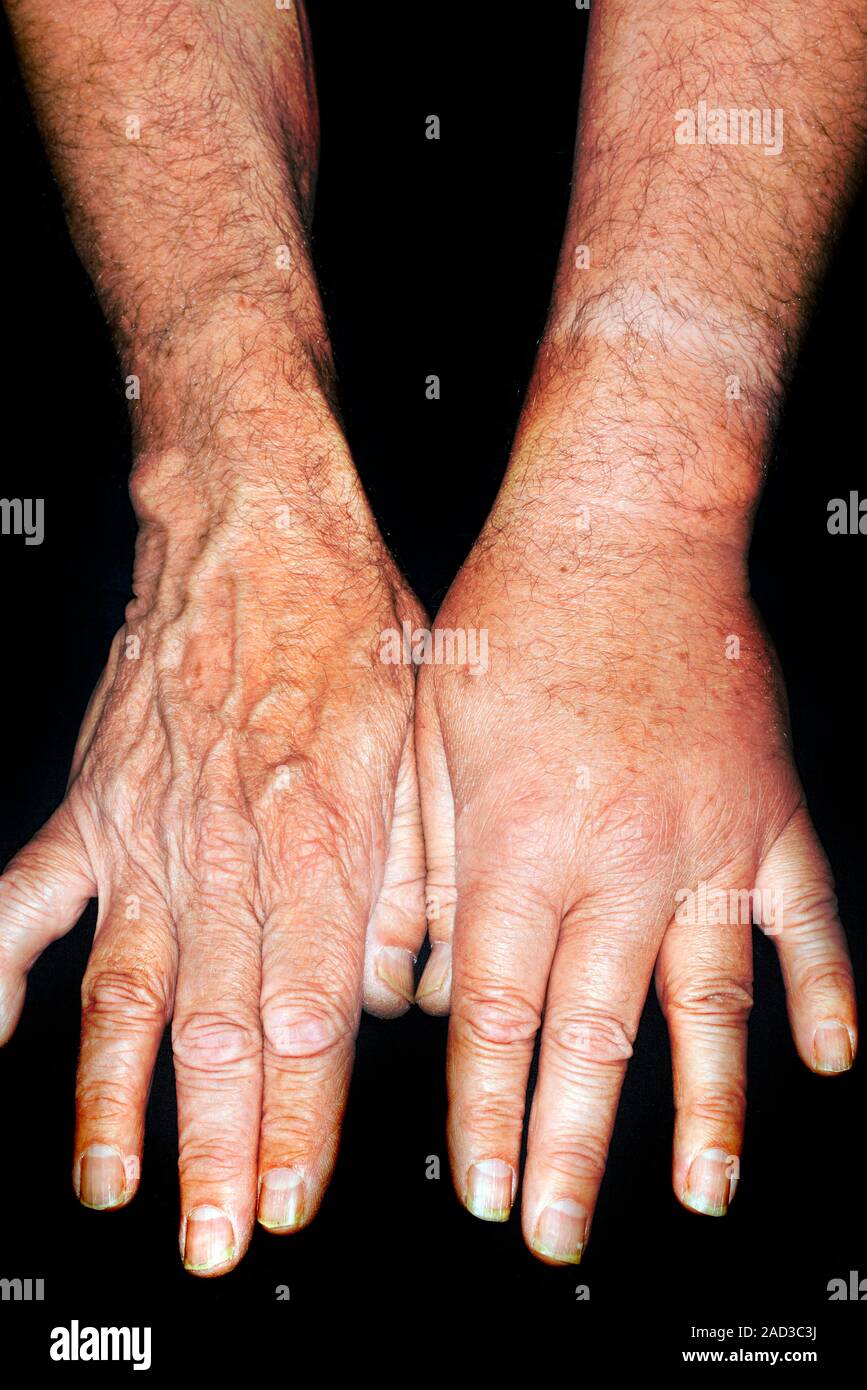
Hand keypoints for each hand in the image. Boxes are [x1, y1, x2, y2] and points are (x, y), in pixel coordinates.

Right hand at [0, 411, 425, 1274]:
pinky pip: (26, 901)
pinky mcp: (90, 805)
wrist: (254, 530)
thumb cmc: (350, 622)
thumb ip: (414, 877)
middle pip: (217, 1031)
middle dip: (220, 1149)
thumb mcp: (429, 739)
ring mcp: (142, 836)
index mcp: (318, 843)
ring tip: (112, 1186)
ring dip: (114, 1099)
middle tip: (217, 1238)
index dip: (304, 1120)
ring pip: (124, 991)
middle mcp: (222, 855)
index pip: (310, 1019)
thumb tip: (397, 987)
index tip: (298, 1197)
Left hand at [416, 493, 854, 1263]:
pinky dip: (825, 991)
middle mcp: (616, 857)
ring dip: (706, 1106)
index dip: (487, 1109)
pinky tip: (831, 1058)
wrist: (620, 529)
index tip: (484, 1186)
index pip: (498, 1012)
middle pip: (592, 1033)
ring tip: (703, 1191)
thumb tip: (414, 975)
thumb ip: (426, 865)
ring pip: (706, 1001)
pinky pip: (807, 918)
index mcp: (518, 840)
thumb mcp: (430, 734)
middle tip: (558, 1228)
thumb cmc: (510, 619)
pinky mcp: (769, 810)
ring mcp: (706, 840)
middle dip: (570, 1143)